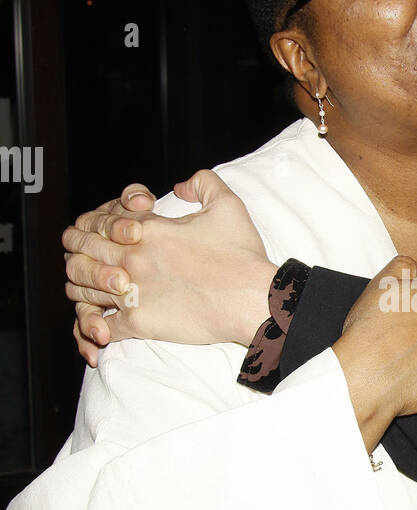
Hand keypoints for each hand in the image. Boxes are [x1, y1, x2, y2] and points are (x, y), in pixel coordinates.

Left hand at [63, 172, 277, 362]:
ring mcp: (133, 291)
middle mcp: (134, 257)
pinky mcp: (139, 322)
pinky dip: (95, 326)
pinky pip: (102, 325)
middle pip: (84, 250)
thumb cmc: (242, 254)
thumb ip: (202, 182)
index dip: (92, 222)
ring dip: (78, 286)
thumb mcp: (228, 204)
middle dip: (75, 248)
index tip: (88, 227)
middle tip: (72, 251)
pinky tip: (99, 325)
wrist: (251, 298)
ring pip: (83, 288)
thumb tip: (180, 185)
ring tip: (79, 287)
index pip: (103, 220)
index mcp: (149, 228)